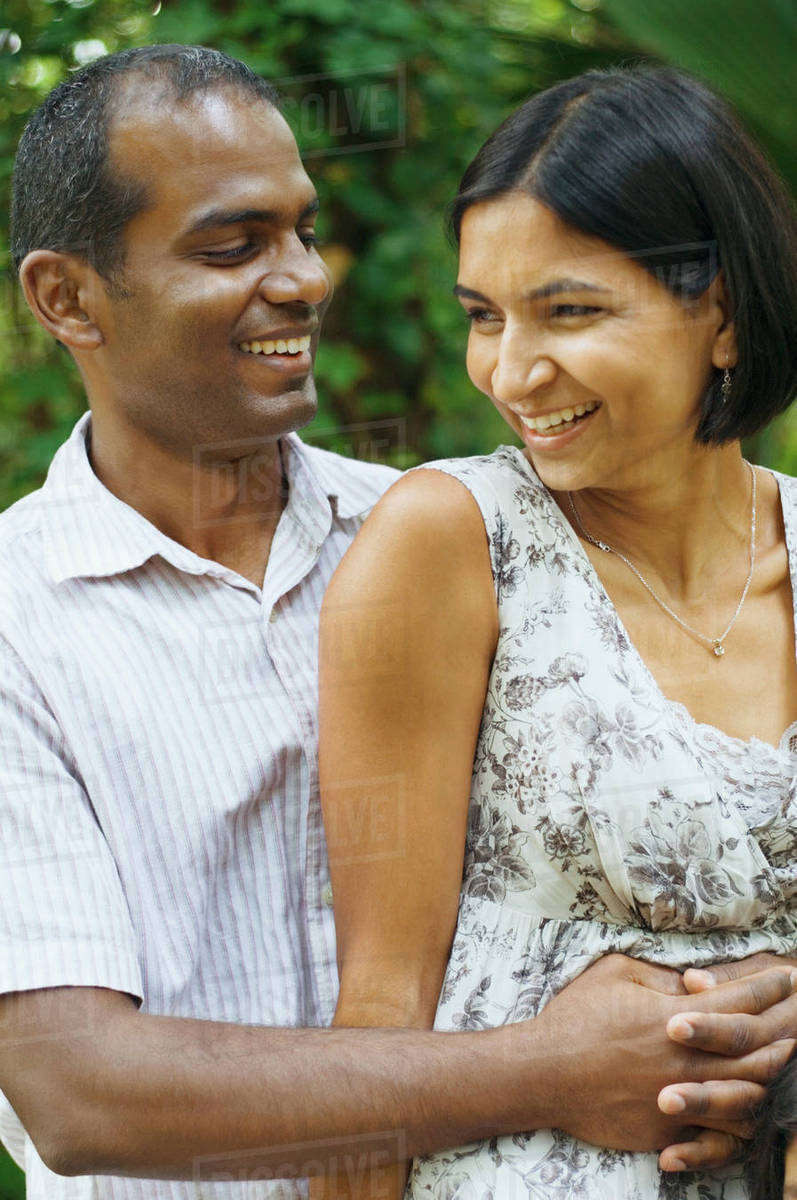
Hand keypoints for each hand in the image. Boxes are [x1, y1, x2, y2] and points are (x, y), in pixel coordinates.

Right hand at [532, 954, 794, 1167]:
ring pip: (748, 1095)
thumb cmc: (576, 1016)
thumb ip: (661, 976)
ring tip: (779, 1065)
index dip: (768, 987)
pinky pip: (721, 1134)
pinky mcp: (669, 1129)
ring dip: (771, 1078)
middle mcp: (686, 1058)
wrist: (545, 1074)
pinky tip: (748, 1112)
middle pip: (756, 1050)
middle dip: (784, 1032)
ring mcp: (681, 1097)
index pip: (738, 999)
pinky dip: (740, 1123)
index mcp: (675, 1015)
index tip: (787, 977)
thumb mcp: (615, 973)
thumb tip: (695, 982)